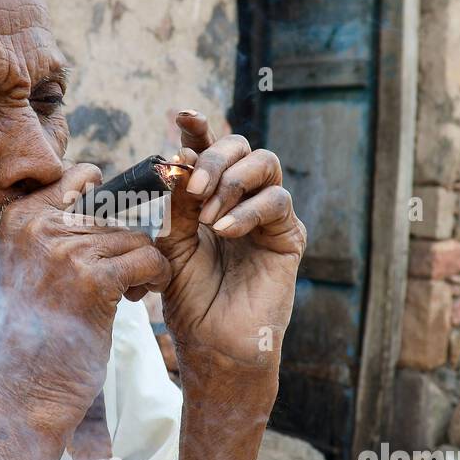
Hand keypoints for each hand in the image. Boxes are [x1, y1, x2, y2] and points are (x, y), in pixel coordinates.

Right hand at [0, 164, 170, 435]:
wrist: (31, 387)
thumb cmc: (41, 326)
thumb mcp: (36, 264)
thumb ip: (59, 224)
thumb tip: (100, 178)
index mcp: (20, 218)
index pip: (81, 175)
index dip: (108, 202)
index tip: (108, 238)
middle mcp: (38, 227)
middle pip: (115, 211)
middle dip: (126, 243)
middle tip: (123, 275)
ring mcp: (65, 251)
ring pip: (136, 236)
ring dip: (143, 264)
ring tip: (128, 292)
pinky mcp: (94, 280)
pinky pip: (148, 258)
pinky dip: (155, 278)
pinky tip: (138, 298)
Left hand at [157, 111, 304, 370]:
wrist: (212, 344)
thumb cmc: (189, 297)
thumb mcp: (171, 244)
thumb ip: (177, 203)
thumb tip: (179, 158)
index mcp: (210, 195)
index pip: (208, 149)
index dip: (197, 128)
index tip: (180, 116)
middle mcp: (242, 197)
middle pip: (240, 146)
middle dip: (215, 157)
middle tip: (192, 185)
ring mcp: (268, 214)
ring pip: (266, 163)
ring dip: (233, 179)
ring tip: (207, 214)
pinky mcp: (289, 235)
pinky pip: (277, 202)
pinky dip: (248, 209)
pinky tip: (224, 229)